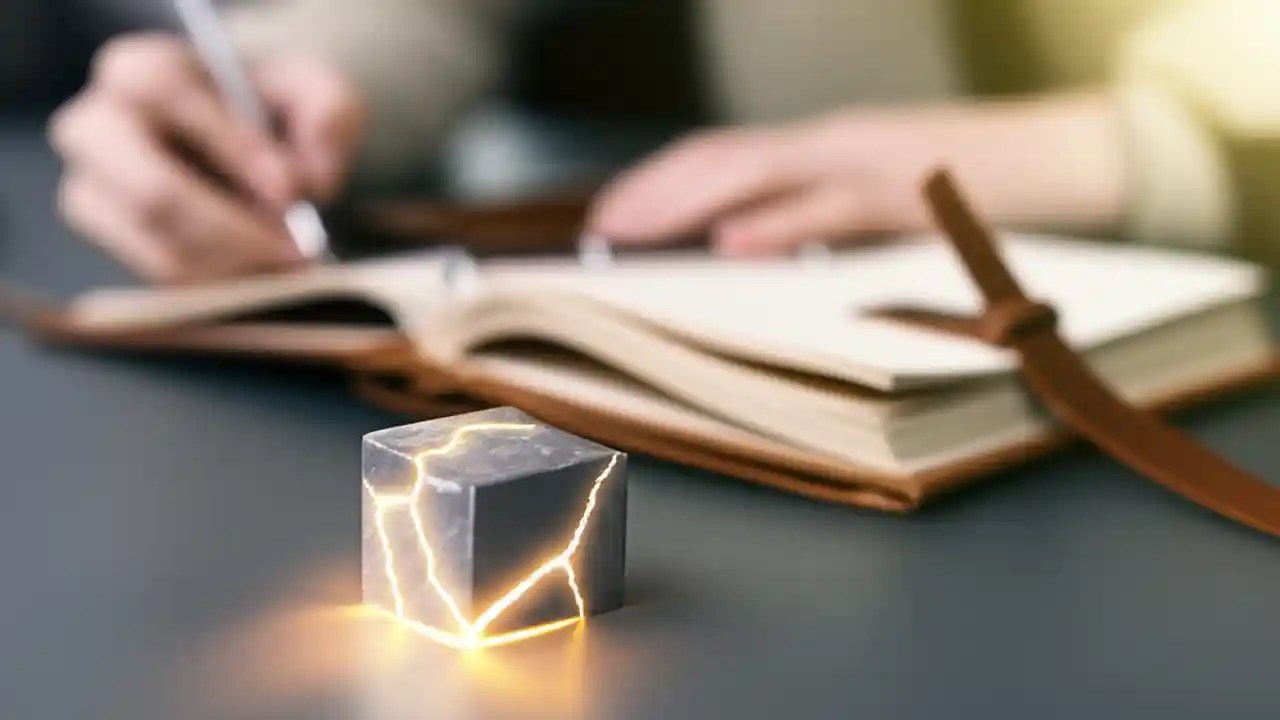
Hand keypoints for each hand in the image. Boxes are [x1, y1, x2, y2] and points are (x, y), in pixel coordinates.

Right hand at [50, 35, 365, 282]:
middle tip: (297, 249)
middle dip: (233, 229)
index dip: (232, 148)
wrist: (250, 143)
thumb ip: (329, 112)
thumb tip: (315, 177)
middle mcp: (95, 128)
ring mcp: (94, 192)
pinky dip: (227, 284)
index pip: (167, 98)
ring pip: (161, 248)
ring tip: (292, 259)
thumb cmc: (273, 107)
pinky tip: (268, 270)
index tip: (291, 192)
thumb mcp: (314, 89)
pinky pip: (168, 280)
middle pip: (152, 193)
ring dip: (239, 264)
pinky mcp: (115, 244)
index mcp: (139, 71)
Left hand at [588, 95, 1125, 254]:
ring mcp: (875, 163)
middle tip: (594, 239)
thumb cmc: (976, 191)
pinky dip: (783, 223)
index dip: (658, 185)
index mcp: (825, 152)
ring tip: (630, 237)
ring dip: (689, 203)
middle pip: (724, 159)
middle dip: (652, 195)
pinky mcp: (917, 193)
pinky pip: (839, 208)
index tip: (606, 222)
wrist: (1080, 159)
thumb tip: (742, 257)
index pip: (723, 159)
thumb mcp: (883, 206)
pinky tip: (735, 243)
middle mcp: (838, 146)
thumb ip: (818, 223)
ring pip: (765, 173)